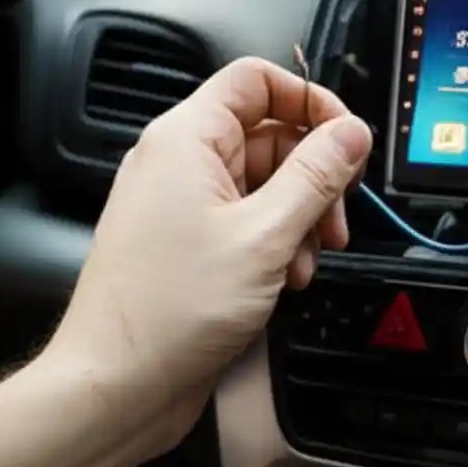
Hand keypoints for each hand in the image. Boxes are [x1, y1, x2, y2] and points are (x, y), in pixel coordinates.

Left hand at [43, 57, 371, 455]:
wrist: (116, 386)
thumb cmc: (167, 311)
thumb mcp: (265, 234)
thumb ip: (316, 175)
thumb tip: (351, 132)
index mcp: (187, 139)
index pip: (257, 81)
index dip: (309, 100)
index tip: (346, 139)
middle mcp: (181, 163)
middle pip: (271, 136)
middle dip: (314, 177)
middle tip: (334, 217)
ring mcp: (184, 205)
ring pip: (267, 184)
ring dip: (300, 219)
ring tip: (304, 261)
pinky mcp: (192, 244)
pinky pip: (250, 222)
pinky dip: (278, 245)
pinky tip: (285, 279)